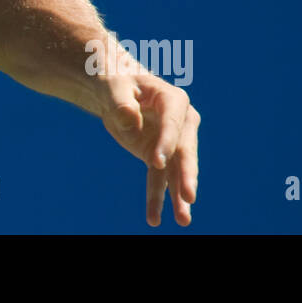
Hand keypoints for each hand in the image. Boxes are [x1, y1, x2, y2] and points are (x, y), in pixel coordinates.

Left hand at [96, 68, 199, 226]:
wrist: (112, 89)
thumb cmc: (115, 82)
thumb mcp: (113, 86)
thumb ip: (121, 102)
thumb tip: (131, 119)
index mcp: (172, 99)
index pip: (174, 123)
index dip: (167, 142)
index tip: (157, 162)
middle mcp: (180, 123)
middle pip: (184, 151)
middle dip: (186, 175)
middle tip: (189, 197)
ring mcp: (171, 142)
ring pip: (176, 171)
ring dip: (178, 197)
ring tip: (183, 220)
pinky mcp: (159, 157)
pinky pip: (159, 180)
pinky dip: (157, 199)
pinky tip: (154, 219)